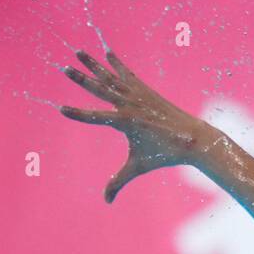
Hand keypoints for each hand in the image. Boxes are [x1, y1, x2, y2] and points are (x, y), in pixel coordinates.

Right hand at [59, 48, 220, 202]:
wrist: (194, 139)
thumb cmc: (165, 155)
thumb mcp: (139, 167)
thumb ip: (119, 181)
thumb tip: (107, 202)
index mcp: (125, 122)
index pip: (95, 117)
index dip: (77, 115)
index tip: (60, 109)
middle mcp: (130, 105)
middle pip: (100, 90)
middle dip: (80, 79)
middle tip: (63, 68)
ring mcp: (138, 96)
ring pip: (111, 77)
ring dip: (94, 64)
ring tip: (78, 51)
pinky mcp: (147, 91)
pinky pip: (128, 75)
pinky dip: (117, 64)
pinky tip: (108, 52)